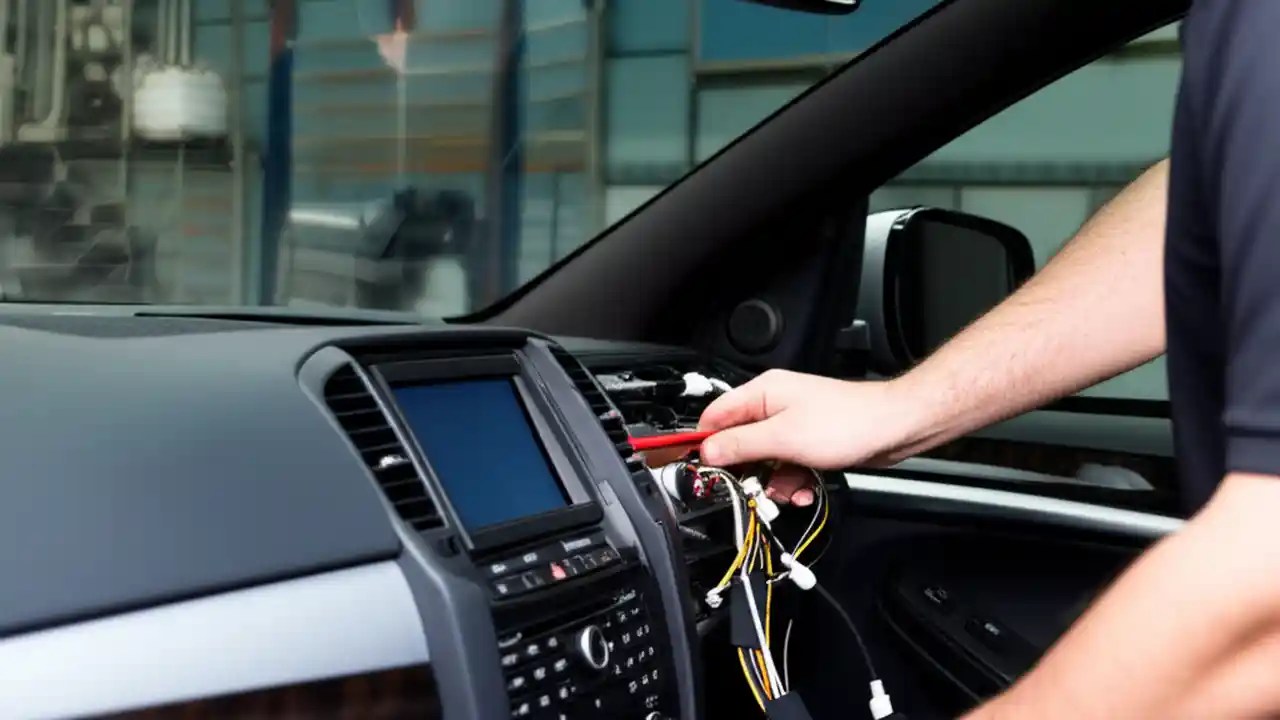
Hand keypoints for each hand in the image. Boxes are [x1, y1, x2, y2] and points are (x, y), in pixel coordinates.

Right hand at [698, 370, 933, 501]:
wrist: (893, 428)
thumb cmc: (846, 423)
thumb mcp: (783, 438)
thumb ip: (741, 444)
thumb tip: (707, 450)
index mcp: (762, 393)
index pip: (715, 416)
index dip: (706, 443)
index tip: (705, 469)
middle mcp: (773, 406)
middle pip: (738, 442)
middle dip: (746, 469)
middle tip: (752, 487)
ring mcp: (792, 425)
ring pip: (763, 460)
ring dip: (773, 482)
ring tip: (789, 491)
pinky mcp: (808, 443)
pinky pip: (786, 467)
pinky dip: (792, 483)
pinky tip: (804, 491)